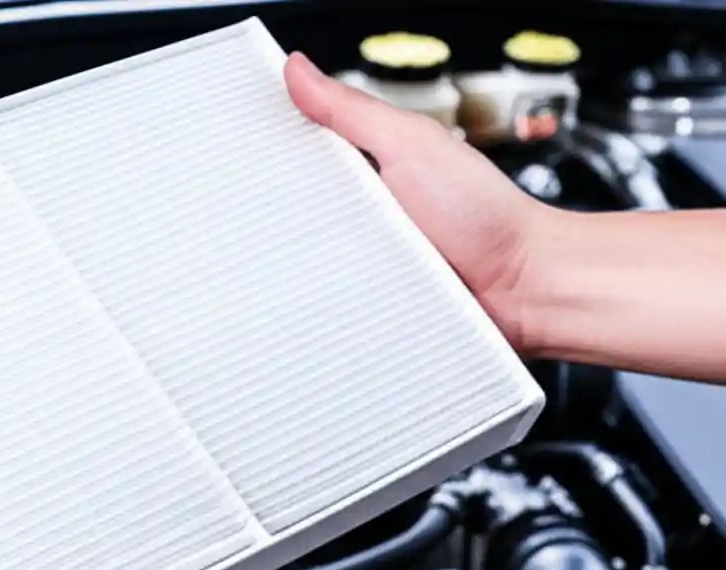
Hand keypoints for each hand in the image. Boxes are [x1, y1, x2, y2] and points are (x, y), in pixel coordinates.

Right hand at [283, 52, 554, 351]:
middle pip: (290, 217)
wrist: (524, 289)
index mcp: (364, 171)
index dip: (266, 157)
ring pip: (303, 266)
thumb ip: (352, 110)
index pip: (295, 159)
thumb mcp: (410, 144)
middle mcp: (359, 218)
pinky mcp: (365, 307)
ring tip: (300, 262)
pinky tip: (317, 300)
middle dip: (273, 220)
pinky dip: (321, 306)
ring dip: (297, 269)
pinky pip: (328, 306)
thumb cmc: (485, 215)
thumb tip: (299, 69)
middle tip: (260, 220)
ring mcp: (361, 264)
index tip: (237, 156)